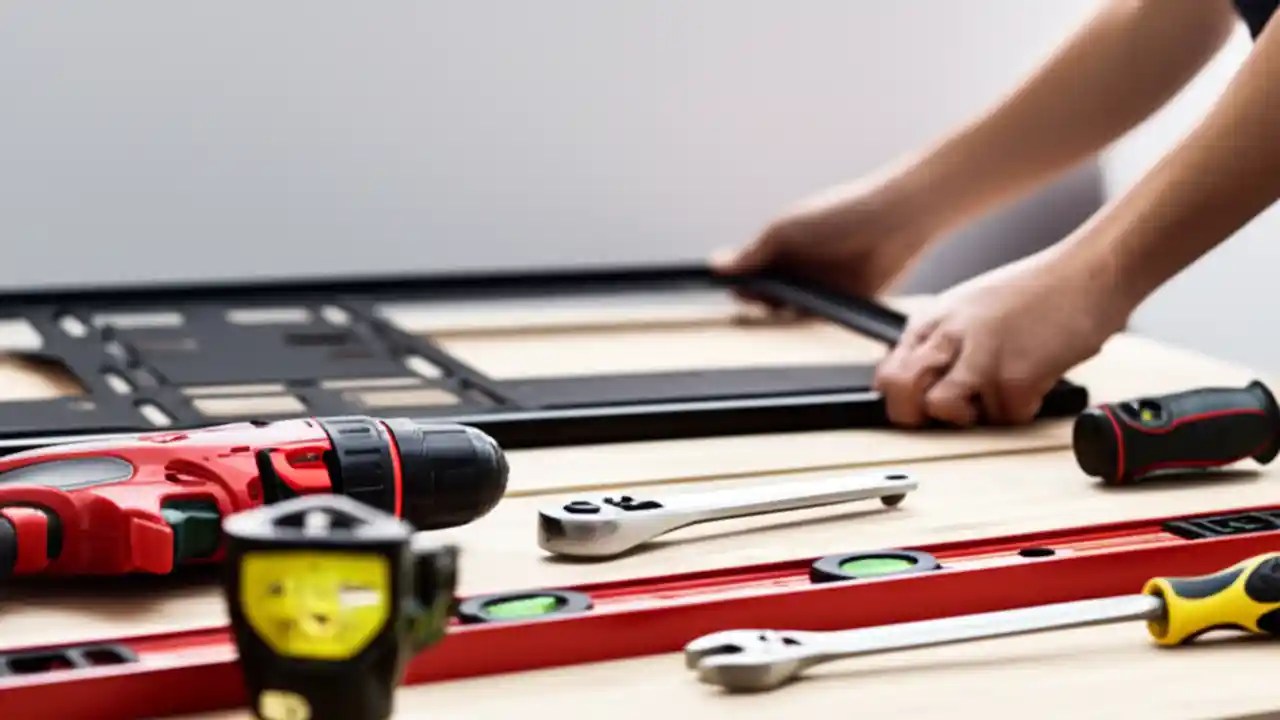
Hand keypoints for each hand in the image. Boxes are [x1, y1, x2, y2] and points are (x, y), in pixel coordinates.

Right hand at [711, 177, 945, 297]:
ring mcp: (819, 288)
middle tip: (752, 299)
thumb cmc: (838, 214)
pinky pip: (818, 319)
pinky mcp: (841, 304)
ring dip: (781, 311)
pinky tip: (803, 316)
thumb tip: (715, 265)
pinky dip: (808, 320)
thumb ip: (752, 252)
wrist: (892, 222)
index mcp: (781, 247)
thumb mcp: (784, 230)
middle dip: (756, 299)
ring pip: (788, 310)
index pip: (749, 272)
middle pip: (765, 295)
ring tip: (778, 305)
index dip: (737, 282)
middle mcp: (798, 269)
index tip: (726, 289)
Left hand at [873, 249, 1128, 426]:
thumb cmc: (1037, 292)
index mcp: (934, 318)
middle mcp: (950, 334)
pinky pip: (1005, 417)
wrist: (1089, 272)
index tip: (919, 407)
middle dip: (916, 415)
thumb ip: (941, 340)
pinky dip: (1022, 409)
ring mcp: (981, 355)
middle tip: (948, 413)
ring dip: (968, 416)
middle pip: (901, 391)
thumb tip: (922, 382)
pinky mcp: (1016, 376)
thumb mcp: (970, 307)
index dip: (900, 398)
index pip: (888, 372)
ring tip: (994, 398)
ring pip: (942, 408)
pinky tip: (1035, 382)